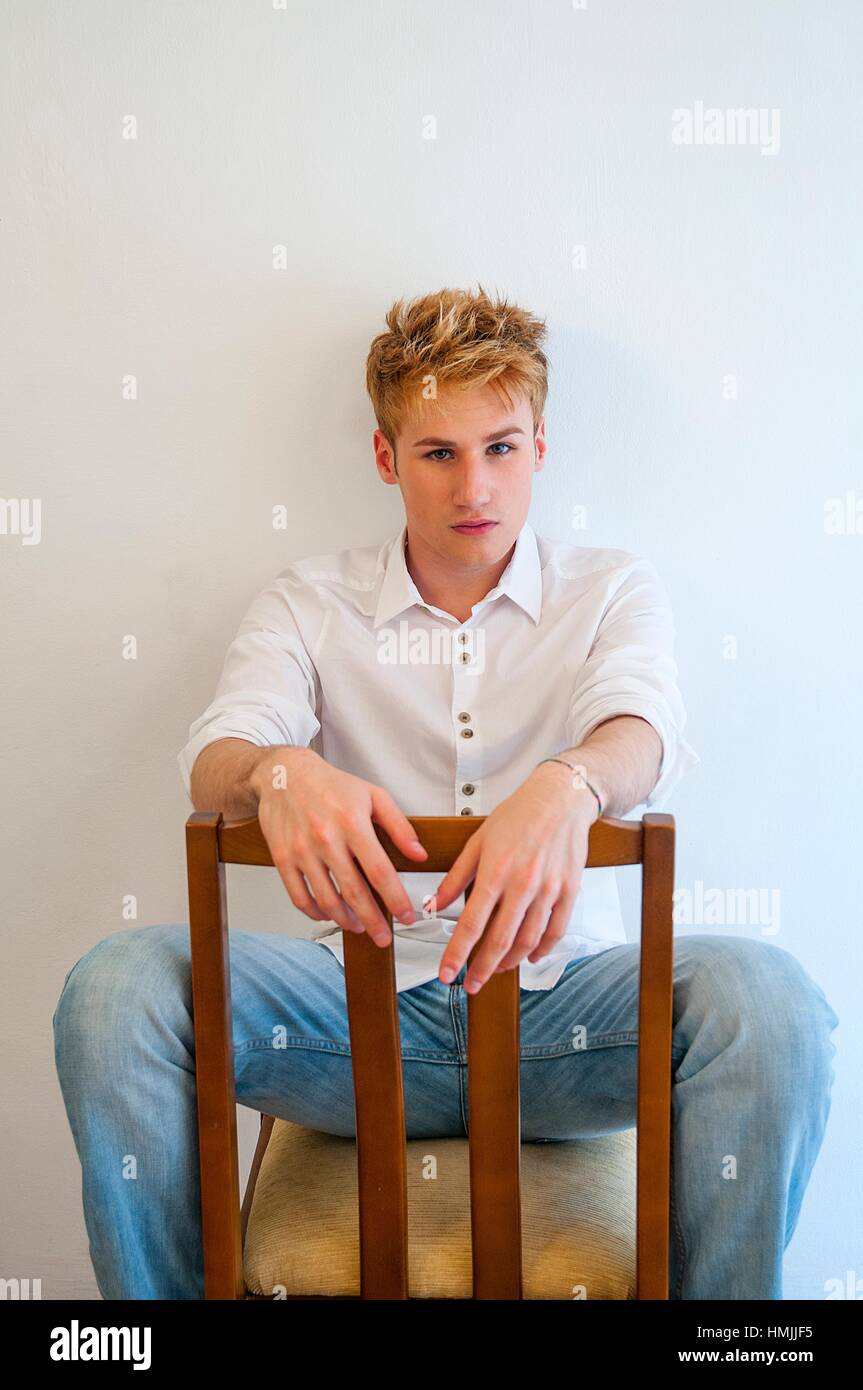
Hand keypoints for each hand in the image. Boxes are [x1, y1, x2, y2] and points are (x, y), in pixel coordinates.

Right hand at [252, 748, 427, 945]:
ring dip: (345, 921)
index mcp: (352, 822)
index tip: (407, 916)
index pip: (380, 871)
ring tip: (358, 926)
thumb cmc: (331, 785)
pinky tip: (328, 915)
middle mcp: (326, 838)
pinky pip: (299, 897)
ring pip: (326, 900)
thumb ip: (399, 826)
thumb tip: (419, 855)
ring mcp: (301, 851)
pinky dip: (315, 913)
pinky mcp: (282, 858)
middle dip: (373, 921)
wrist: (284, 774)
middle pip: (354, 893)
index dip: (396, 899)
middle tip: (383, 937)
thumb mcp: (373, 795)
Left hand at [432, 763, 597, 991]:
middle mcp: (523, 884)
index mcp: (495, 871)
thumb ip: (455, 877)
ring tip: (496, 970)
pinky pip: (556, 930)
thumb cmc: (517, 816)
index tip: (446, 974)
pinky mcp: (569, 890)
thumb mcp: (477, 841)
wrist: (560, 799)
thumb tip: (433, 906)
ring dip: (510, 962)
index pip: (472, 923)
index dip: (457, 953)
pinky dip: (542, 949)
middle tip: (471, 985)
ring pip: (528, 940)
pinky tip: (530, 957)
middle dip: (483, 968)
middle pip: (500, 940)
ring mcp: (549, 889)